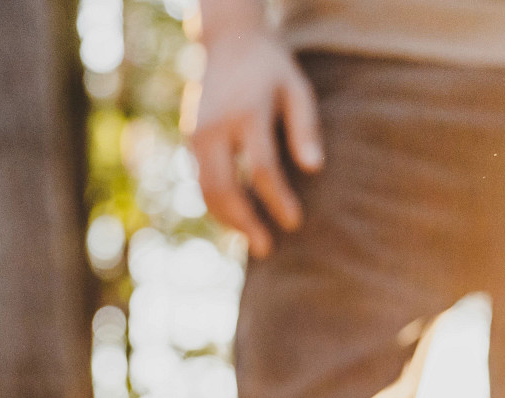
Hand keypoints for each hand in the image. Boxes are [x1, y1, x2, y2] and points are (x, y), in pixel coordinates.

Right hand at [186, 32, 323, 257]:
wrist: (227, 41)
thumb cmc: (271, 68)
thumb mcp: (296, 89)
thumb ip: (306, 128)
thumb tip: (315, 170)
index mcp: (247, 113)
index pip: (262, 168)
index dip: (278, 200)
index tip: (294, 223)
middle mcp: (215, 127)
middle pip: (224, 188)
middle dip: (246, 222)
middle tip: (267, 248)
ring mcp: (196, 134)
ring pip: (206, 191)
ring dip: (228, 221)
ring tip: (252, 240)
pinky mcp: (189, 140)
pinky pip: (200, 182)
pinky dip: (218, 205)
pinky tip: (238, 220)